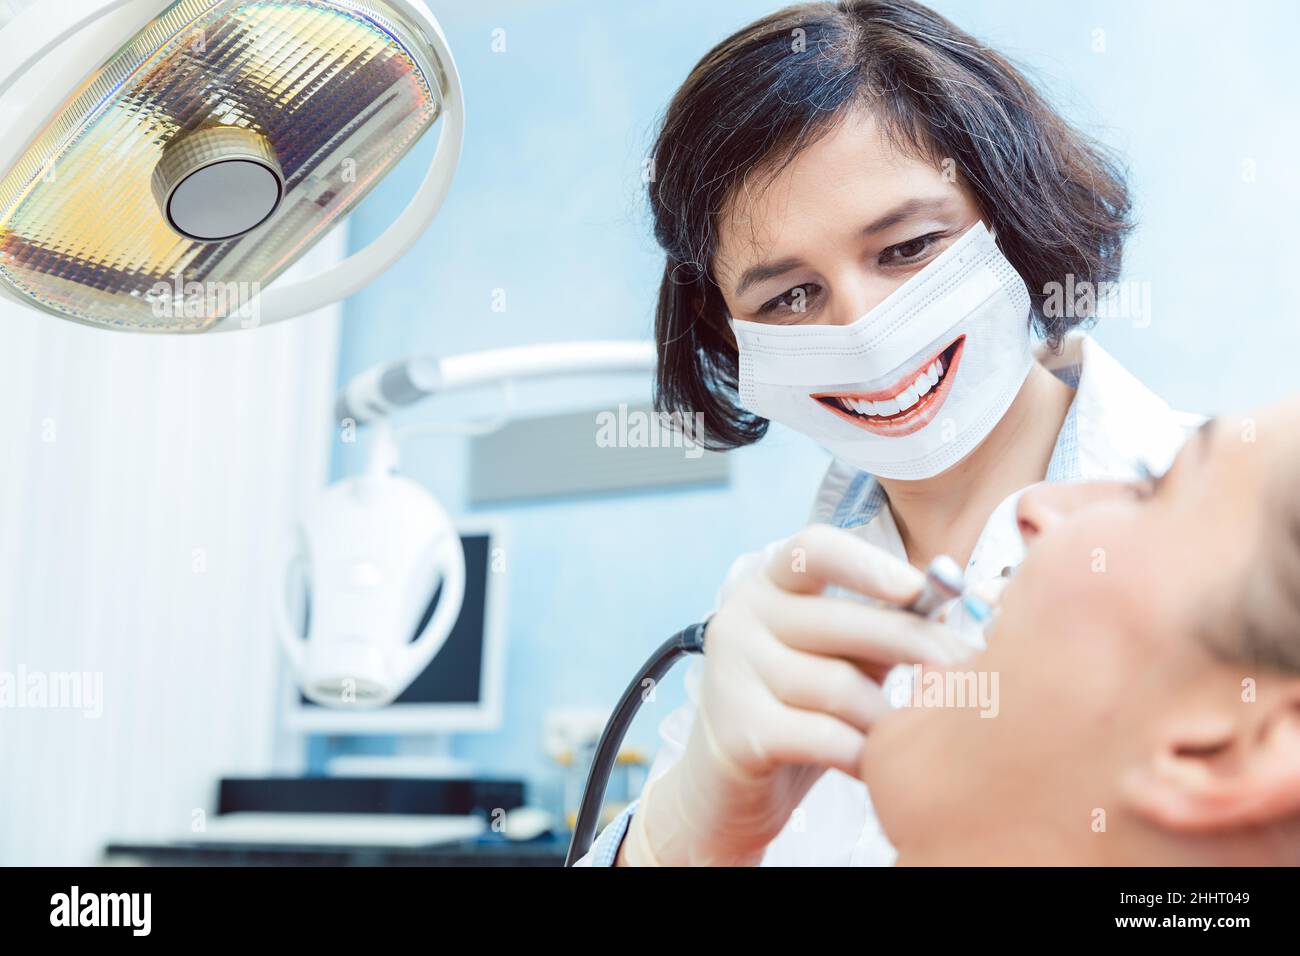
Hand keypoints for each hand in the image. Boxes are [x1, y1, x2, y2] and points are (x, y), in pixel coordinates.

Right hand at [620, 525, 965, 865]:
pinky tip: (876, 766)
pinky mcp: (737, 732)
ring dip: (887, 716)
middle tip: (967, 673)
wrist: (728, 786)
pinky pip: (825, 738)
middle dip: (916, 647)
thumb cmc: (803, 710)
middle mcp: (742, 617)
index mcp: (770, 585)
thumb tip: (978, 599)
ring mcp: (732, 673)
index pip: (814, 550)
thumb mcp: (844, 656)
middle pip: (844, 622)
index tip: (918, 588)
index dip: (868, 565)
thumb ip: (890, 625)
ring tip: (907, 737)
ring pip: (841, 687)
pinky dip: (864, 755)